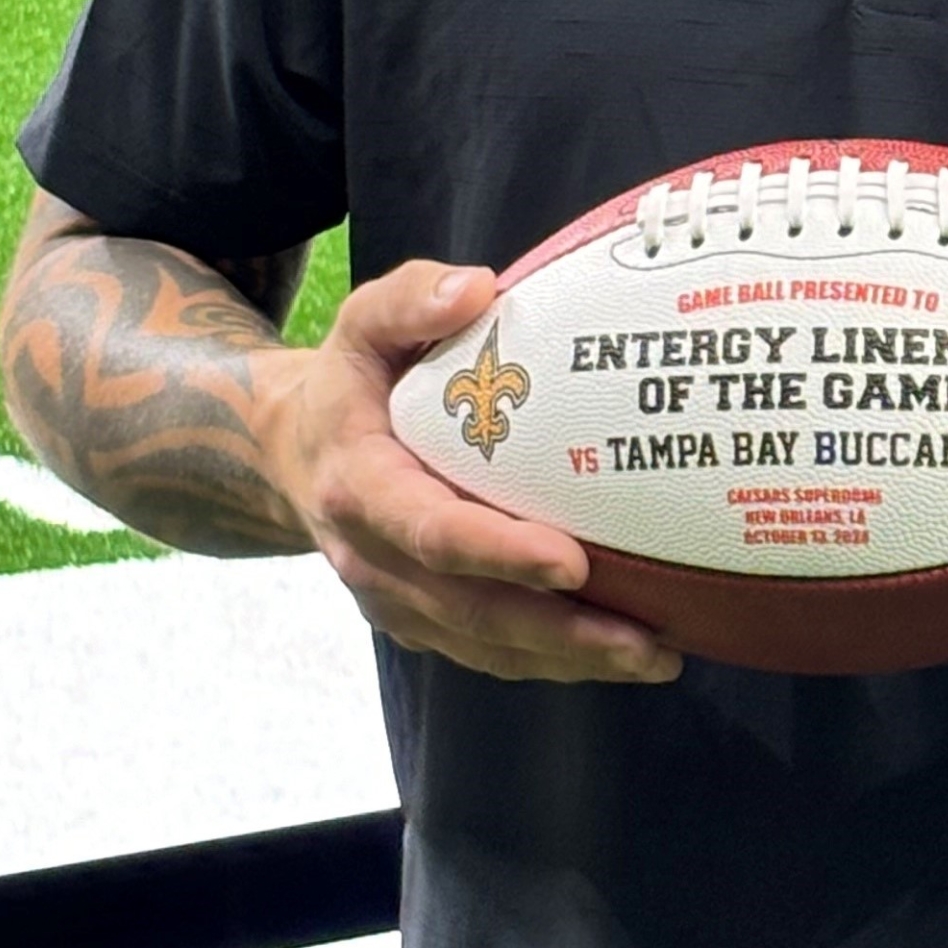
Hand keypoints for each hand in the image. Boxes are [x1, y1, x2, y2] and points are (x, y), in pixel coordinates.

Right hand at [257, 259, 679, 685]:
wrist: (294, 450)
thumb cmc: (351, 379)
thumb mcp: (364, 323)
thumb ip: (411, 298)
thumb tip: (477, 288)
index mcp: (359, 487)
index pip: (432, 531)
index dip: (500, 553)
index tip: (571, 562)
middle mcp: (373, 560)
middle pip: (471, 611)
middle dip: (560, 631)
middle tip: (642, 638)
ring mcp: (396, 600)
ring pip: (485, 644)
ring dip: (569, 659)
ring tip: (654, 656)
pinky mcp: (421, 618)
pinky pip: (487, 649)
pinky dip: (551, 659)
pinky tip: (618, 651)